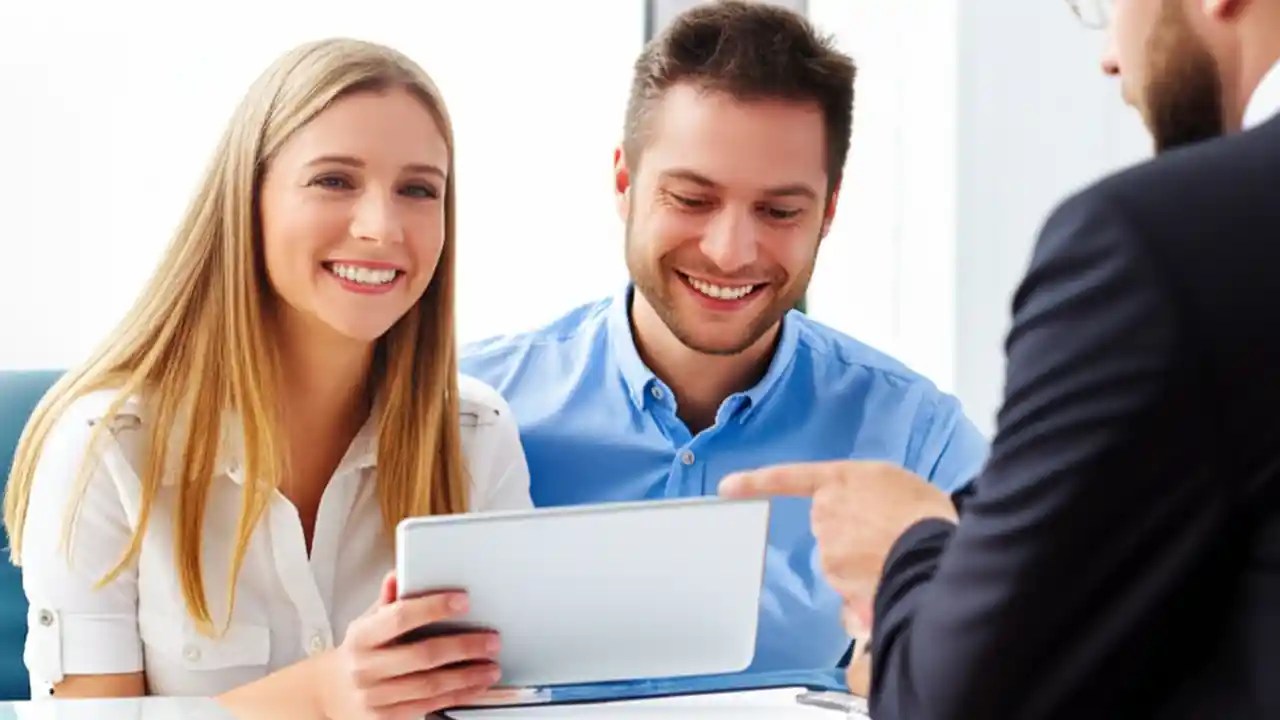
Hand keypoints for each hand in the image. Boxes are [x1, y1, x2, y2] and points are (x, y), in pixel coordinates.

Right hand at [318, 572, 501, 719]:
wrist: (329, 693)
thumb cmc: (358, 652)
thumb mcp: (366, 623)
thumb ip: (388, 601)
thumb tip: (401, 573)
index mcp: (361, 636)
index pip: (399, 617)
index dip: (433, 607)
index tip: (463, 600)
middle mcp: (366, 668)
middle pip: (422, 655)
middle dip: (463, 647)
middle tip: (491, 640)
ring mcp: (375, 697)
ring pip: (430, 686)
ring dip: (467, 676)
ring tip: (492, 666)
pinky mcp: (386, 719)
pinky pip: (429, 707)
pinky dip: (458, 696)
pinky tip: (476, 687)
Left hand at [719, 461, 956, 643]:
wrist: (933, 545)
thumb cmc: (924, 510)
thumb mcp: (895, 487)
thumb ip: (868, 500)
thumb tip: (862, 530)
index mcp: (839, 479)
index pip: (787, 479)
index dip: (754, 483)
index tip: (725, 489)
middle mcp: (825, 510)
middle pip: (828, 526)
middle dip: (849, 534)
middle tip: (886, 536)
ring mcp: (828, 545)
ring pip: (839, 560)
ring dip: (859, 563)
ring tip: (896, 556)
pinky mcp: (836, 576)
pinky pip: (848, 587)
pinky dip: (863, 589)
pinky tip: (889, 579)